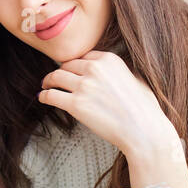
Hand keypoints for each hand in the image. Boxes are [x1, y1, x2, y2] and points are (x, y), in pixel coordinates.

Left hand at [37, 49, 187, 187]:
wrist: (144, 131)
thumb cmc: (144, 109)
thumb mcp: (135, 79)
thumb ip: (118, 72)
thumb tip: (110, 73)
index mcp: (109, 59)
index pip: (84, 56)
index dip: (76, 64)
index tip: (72, 70)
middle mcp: (94, 68)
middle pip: (67, 65)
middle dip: (61, 72)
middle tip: (55, 79)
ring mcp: (84, 86)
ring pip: (55, 77)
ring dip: (48, 81)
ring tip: (46, 85)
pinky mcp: (75, 104)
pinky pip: (51, 95)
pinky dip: (44, 95)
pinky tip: (42, 97)